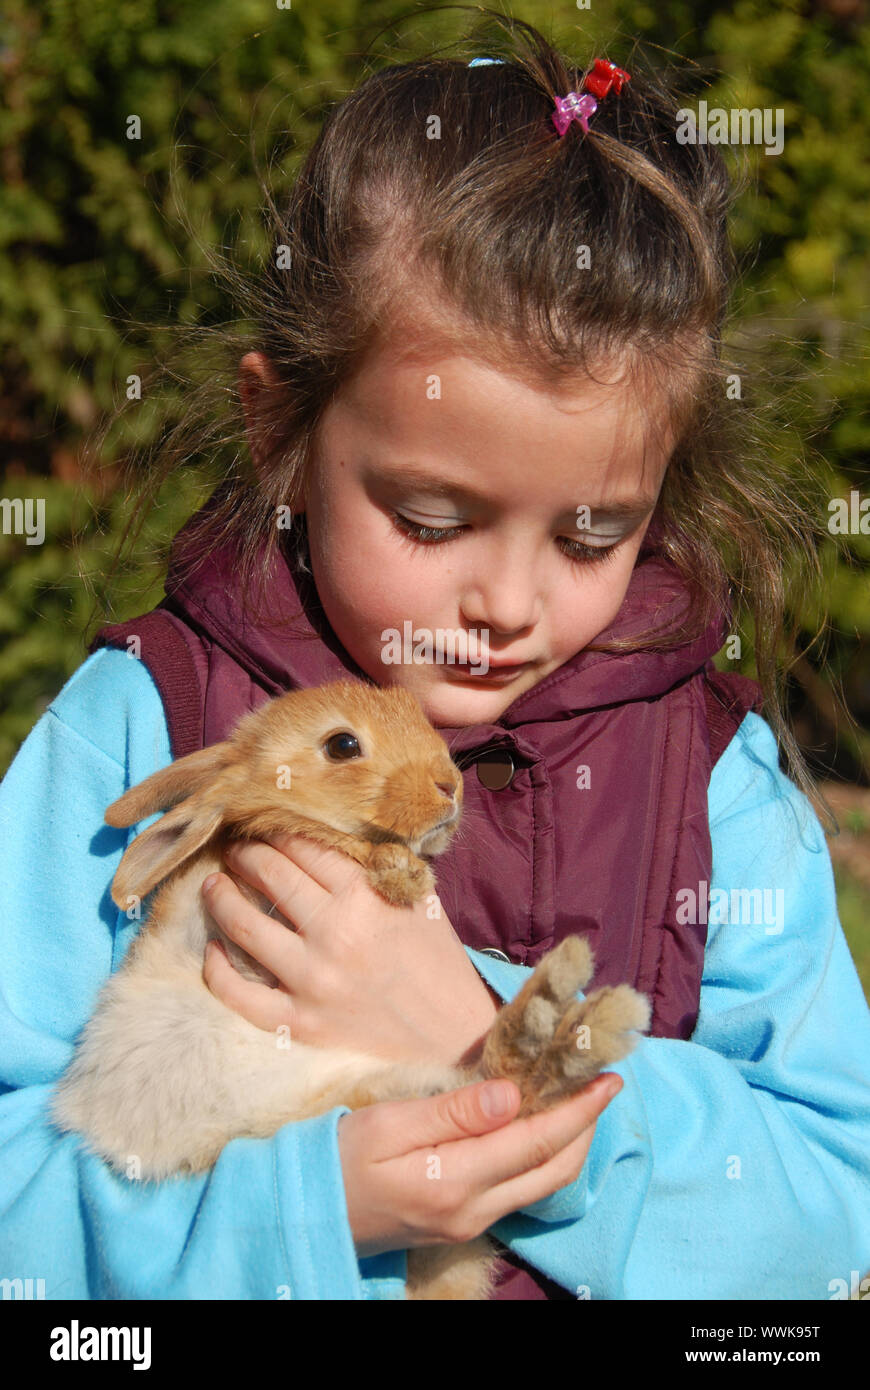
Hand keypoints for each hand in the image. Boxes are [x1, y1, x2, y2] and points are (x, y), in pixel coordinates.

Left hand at [201, 832, 499, 1065]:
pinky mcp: (301, 1024)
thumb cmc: (437, 962)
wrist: (454, 1037)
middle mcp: (334, 935)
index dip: (280, 830)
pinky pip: (239, 994)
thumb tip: (333, 834)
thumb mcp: (419, 900)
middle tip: (237, 848)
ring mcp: (313, 982)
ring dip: (221, 897)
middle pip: (271, 875)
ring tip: (214, 884)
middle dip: (246, 853)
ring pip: (245, 926)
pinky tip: (212, 950)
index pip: (305, 846)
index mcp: (365, 897)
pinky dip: (217, 969)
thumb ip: (377, 867)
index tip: (268, 825)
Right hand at [337, 1072, 622, 1256]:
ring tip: (581, 1101)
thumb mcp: (389, 1125)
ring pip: (541, 1184)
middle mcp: (473, 1210)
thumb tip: (512, 1095)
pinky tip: (539, 1125)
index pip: (536, 1142)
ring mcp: (470, 1220)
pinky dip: (542, 1155)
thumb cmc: (338, 1159)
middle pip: (554, 1171)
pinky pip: (519, 1188)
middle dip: (586, 1127)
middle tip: (603, 1084)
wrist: (308, 1214)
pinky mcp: (462, 1220)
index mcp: (456, 1181)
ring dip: (569, 1143)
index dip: (578, 1110)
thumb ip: (453, 1112)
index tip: (608, 1078)